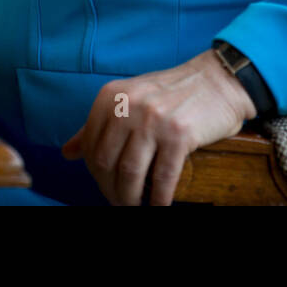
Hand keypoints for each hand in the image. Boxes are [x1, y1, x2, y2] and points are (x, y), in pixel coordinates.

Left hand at [61, 49, 255, 205]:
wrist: (218, 79)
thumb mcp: (130, 98)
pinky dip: (159, 199)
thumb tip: (67, 152)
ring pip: (130, 174)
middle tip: (119, 201)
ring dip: (131, 199)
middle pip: (107, 163)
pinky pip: (163, 178)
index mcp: (111, 96)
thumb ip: (99, 124)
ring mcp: (153, 120)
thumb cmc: (172, 92)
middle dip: (110, 190)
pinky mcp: (179, 135)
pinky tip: (160, 206)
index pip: (91, 145)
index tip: (106, 185)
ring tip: (135, 206)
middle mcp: (128, 105)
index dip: (96, 174)